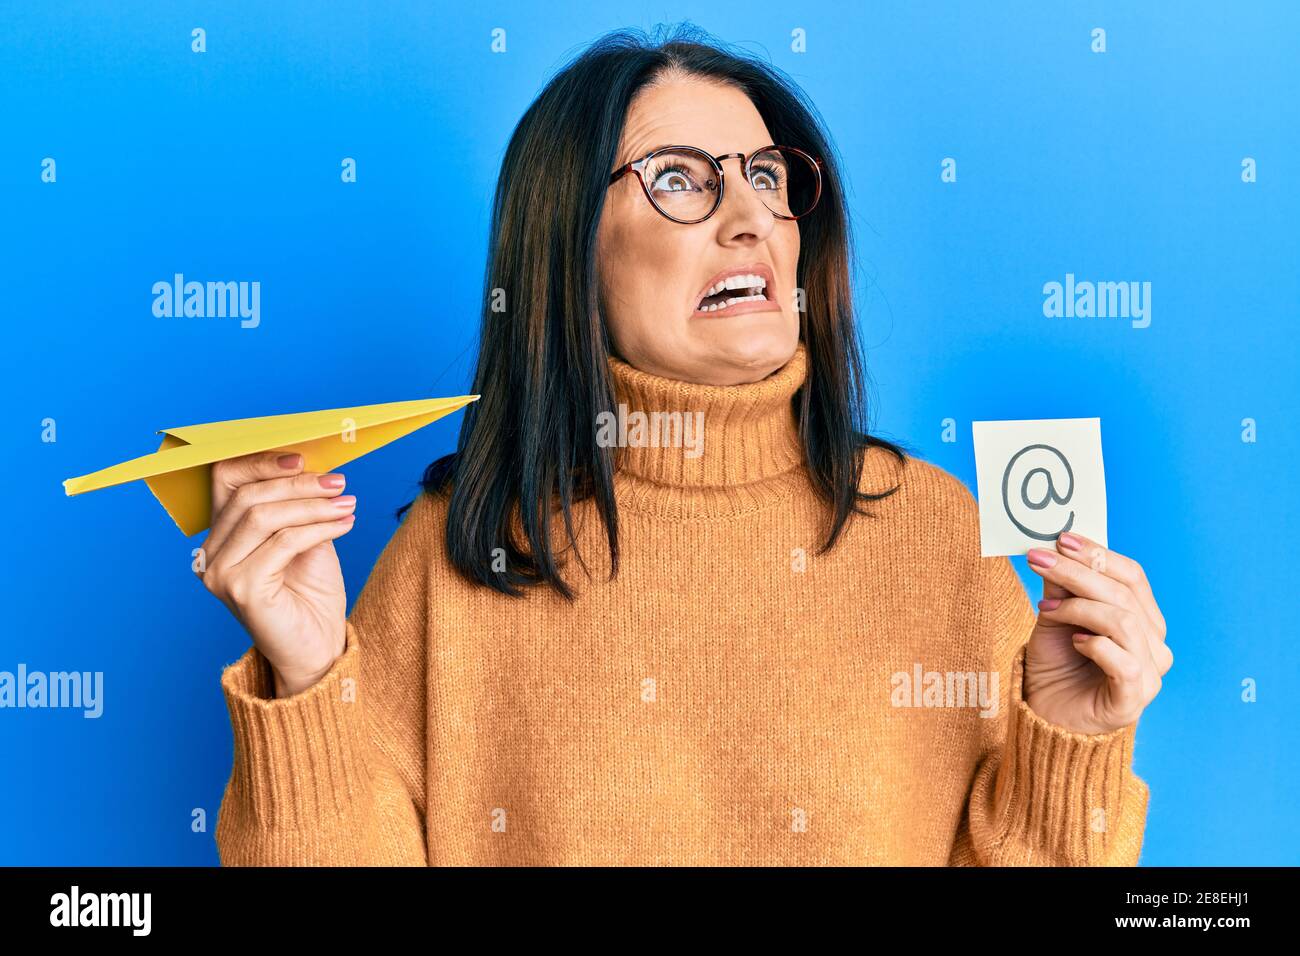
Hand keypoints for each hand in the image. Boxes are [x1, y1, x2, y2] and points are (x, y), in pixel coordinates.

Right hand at [194, 451, 355, 696]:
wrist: (317, 649)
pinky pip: (284, 542)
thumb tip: (312, 467)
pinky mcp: (242, 589)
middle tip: (339, 482)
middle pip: (248, 496)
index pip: (225, 481)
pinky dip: (319, 528)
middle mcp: (209, 556)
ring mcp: (220, 574)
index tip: (304, 460)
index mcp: (219, 538)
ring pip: (265, 516)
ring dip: (313, 505)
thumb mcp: (305, 539)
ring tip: (348, 503)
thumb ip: (298, 507)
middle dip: (298, 484)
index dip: (261, 462)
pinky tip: (345, 524)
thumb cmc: (310, 595)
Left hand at [1022, 531, 1171, 734]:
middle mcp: (1154, 644)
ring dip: (1080, 607)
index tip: (1060, 539)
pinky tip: (1074, 642)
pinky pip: (1124, 662)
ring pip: (1123, 622)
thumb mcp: (1054, 618)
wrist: (1048, 719)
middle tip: (1039, 559)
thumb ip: (1062, 587)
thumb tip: (1057, 547)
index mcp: (1143, 619)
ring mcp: (1149, 673)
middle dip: (1078, 571)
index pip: (1131, 576)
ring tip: (1046, 610)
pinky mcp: (1133, 700)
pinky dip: (1095, 644)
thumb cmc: (1057, 667)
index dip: (1097, 553)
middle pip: (1124, 594)